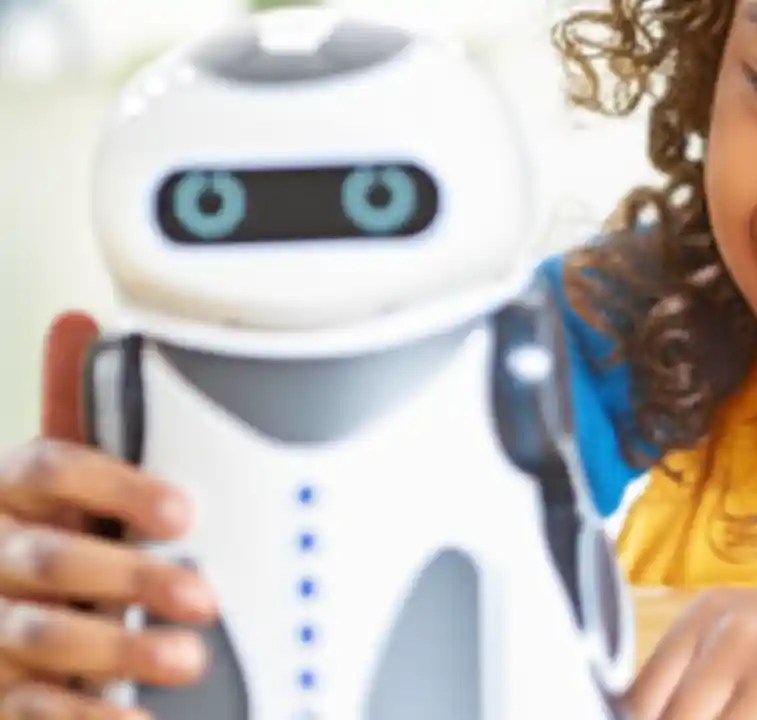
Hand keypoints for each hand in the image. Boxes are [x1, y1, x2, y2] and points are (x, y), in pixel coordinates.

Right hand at [0, 312, 216, 718]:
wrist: (0, 645)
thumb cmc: (48, 545)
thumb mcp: (56, 487)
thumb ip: (72, 419)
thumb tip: (74, 319)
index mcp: (8, 495)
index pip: (44, 468)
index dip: (112, 485)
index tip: (182, 510)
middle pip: (48, 559)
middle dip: (128, 578)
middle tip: (204, 597)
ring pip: (40, 635)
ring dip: (117, 650)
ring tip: (186, 660)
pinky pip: (30, 710)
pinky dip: (86, 719)